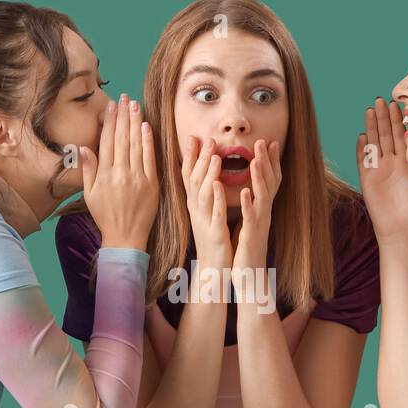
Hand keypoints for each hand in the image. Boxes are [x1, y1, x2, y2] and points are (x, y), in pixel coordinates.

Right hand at [82, 94, 157, 250]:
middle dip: (123, 116)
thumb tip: (83, 147)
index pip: (107, 142)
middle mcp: (120, 174)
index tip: (111, 106)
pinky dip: (148, 142)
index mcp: (104, 175)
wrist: (125, 237)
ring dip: (136, 123)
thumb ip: (88, 169)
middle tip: (125, 98)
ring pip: (136, 145)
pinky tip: (147, 126)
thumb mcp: (91, 194)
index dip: (109, 122)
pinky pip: (150, 159)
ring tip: (135, 105)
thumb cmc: (106, 216)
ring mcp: (137, 178)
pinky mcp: (152, 184)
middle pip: (122, 139)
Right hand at [180, 134, 230, 267]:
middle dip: (200, 158)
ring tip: (214, 154)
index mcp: (195, 205)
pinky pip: (216, 213)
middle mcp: (196, 211)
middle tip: (206, 138)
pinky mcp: (215, 234)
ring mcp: (204, 222)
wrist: (213, 271)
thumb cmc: (212, 241)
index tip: (193, 136)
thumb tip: (206, 177)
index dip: (189, 156)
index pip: (188, 176)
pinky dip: (217, 198)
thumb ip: (205, 196)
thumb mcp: (206, 215)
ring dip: (208, 173)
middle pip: (195, 180)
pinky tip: (219, 184)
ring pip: (204, 194)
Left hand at [233, 138, 280, 272]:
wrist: (250, 277)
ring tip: (255, 159)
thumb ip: (252, 205)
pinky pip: (251, 217)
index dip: (271, 161)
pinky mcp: (251, 236)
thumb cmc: (247, 249)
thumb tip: (250, 189)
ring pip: (262, 197)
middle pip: (270, 183)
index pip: (270, 181)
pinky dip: (248, 203)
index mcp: (262, 209)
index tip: (271, 141)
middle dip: (267, 162)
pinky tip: (244, 191)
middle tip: (264, 141)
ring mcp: (260, 224)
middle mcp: (264, 213)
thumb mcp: (250, 223)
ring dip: (260, 177)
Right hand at [357, 97, 407, 240]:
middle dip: (382, 117)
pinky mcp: (367, 179)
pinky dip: (362, 149)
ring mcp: (378, 170)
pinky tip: (362, 136)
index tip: (396, 105)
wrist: (402, 228)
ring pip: (373, 143)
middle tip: (380, 100)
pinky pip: (363, 161)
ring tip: (369, 111)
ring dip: (371, 127)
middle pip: (385, 135)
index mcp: (405, 162)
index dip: (397, 121)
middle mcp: (390, 163)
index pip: (399, 136)